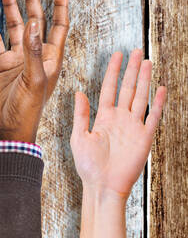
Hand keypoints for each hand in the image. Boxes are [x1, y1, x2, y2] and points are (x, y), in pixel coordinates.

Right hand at [0, 0, 69, 142]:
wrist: (7, 130)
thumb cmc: (28, 110)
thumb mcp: (34, 80)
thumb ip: (32, 51)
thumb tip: (33, 23)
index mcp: (50, 59)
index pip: (58, 27)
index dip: (59, 7)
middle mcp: (35, 55)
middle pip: (35, 21)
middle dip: (31, 0)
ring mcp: (16, 59)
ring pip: (14, 27)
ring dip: (10, 8)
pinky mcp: (0, 65)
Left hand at [71, 50, 165, 197]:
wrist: (102, 186)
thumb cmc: (88, 166)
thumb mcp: (78, 137)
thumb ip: (81, 114)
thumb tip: (78, 92)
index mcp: (103, 117)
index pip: (110, 88)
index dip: (113, 71)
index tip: (117, 55)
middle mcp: (120, 118)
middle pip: (128, 88)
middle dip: (132, 70)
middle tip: (137, 51)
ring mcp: (133, 127)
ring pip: (141, 97)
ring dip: (144, 80)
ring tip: (147, 62)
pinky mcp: (144, 138)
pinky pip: (152, 117)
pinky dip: (157, 103)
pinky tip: (160, 88)